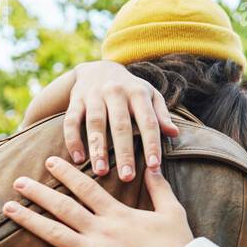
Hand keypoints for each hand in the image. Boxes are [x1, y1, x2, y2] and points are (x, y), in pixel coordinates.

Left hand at [1, 156, 193, 246]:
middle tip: (18, 182)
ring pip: (52, 233)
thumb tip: (152, 165)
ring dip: (28, 219)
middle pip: (62, 207)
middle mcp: (100, 230)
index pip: (86, 188)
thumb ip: (158, 188)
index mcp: (118, 214)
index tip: (51, 162)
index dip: (67, 174)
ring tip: (8, 208)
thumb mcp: (172, 212)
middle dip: (39, 192)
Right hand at [64, 61, 178, 180]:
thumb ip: (161, 115)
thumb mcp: (150, 96)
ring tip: (101, 172)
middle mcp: (116, 91)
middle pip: (120, 125)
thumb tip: (174, 134)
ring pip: (95, 123)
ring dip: (97, 149)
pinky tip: (77, 159)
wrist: (98, 68)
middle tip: (128, 177)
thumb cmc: (131, 89)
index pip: (148, 121)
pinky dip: (73, 139)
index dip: (151, 144)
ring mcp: (94, 95)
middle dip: (124, 152)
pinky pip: (71, 120)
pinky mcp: (76, 99)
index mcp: (138, 92)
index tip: (154, 166)